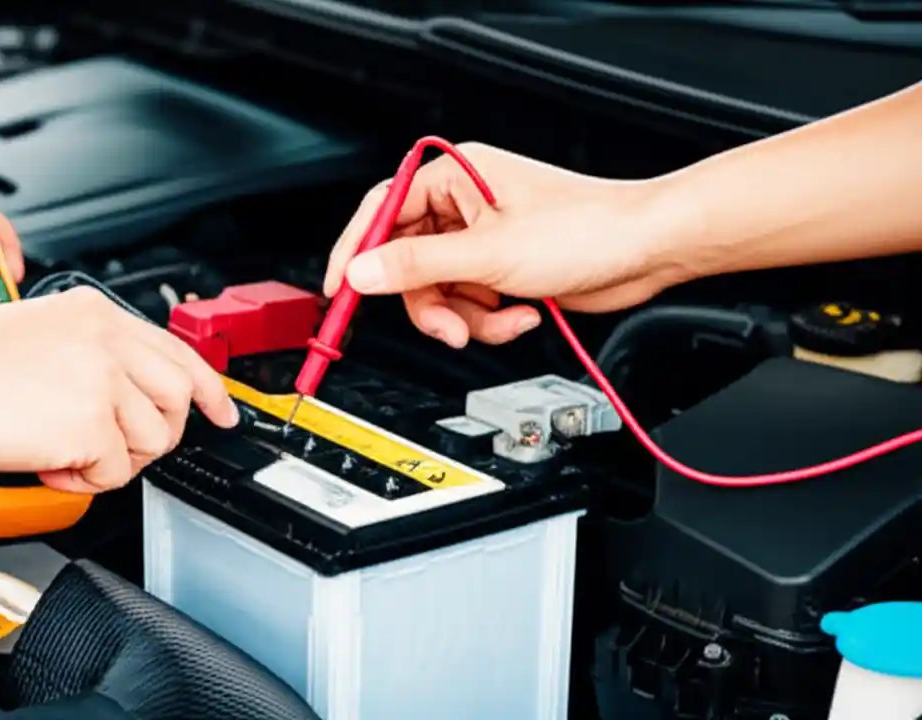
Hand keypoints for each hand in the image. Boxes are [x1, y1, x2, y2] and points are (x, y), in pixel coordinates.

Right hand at [0, 287, 238, 493]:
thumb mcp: (38, 332)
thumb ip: (90, 354)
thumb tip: (122, 395)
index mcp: (96, 313)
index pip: (179, 350)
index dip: (210, 388)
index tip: (223, 411)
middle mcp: (107, 341)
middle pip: (180, 398)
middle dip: (157, 433)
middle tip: (119, 447)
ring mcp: (102, 380)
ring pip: (151, 441)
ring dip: (112, 459)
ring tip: (64, 450)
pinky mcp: (89, 423)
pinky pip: (115, 472)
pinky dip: (84, 480)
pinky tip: (48, 462)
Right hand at [324, 142, 692, 347]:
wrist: (646, 250)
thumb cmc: (588, 228)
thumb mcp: (488, 254)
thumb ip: (417, 266)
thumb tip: (362, 272)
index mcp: (454, 177)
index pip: (380, 211)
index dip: (356, 251)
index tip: (341, 289)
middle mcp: (463, 204)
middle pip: (407, 263)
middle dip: (428, 302)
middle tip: (446, 326)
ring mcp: (482, 238)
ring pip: (438, 291)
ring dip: (466, 316)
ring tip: (499, 317)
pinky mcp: (500, 268)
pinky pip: (468, 302)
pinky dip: (491, 318)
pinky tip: (522, 312)